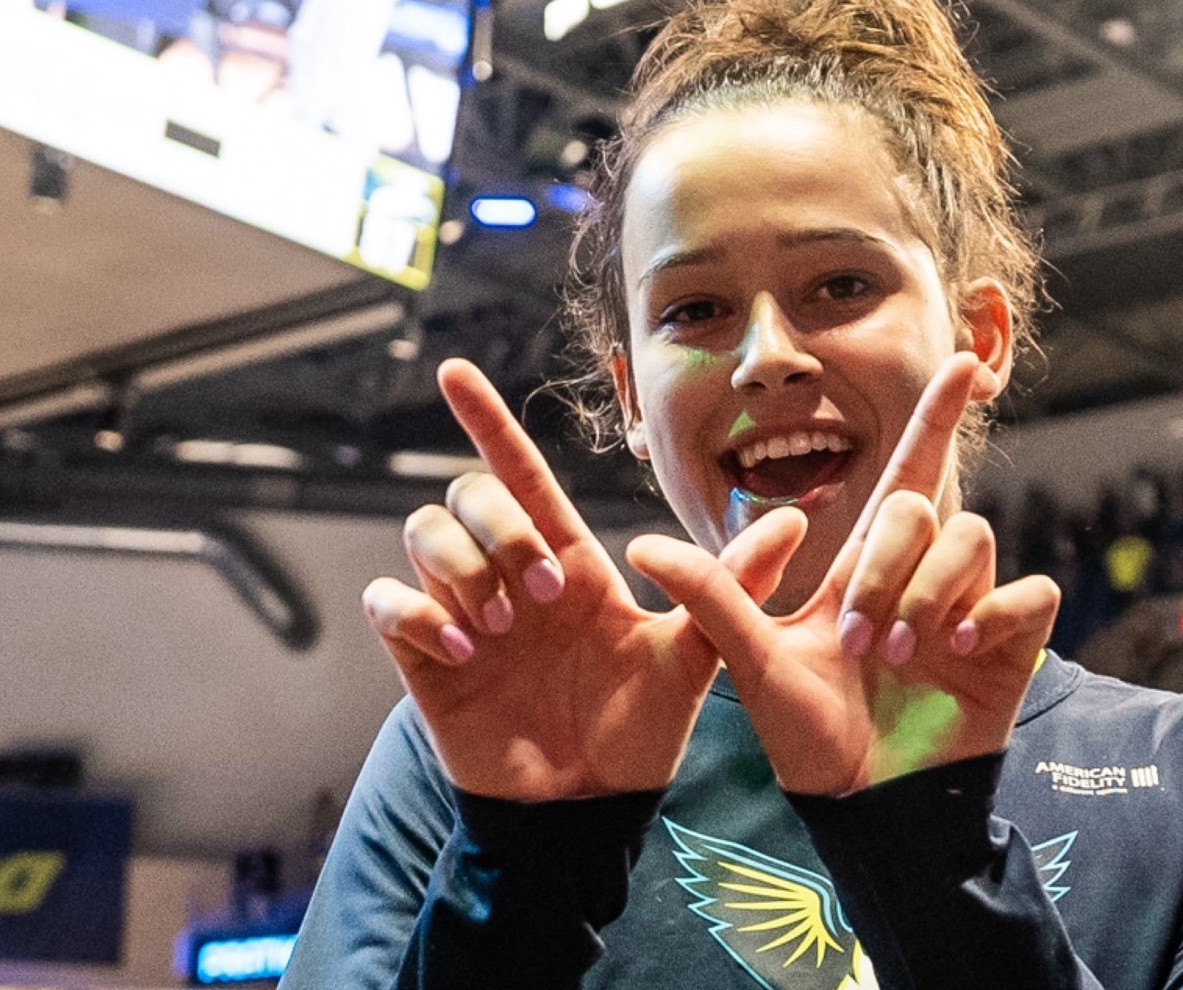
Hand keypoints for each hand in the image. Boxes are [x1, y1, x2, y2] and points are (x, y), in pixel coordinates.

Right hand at [361, 359, 803, 800]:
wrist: (593, 811)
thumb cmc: (640, 733)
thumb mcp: (693, 659)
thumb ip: (730, 587)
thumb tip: (796, 521)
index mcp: (570, 563)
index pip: (524, 473)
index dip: (489, 420)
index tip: (456, 371)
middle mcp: (511, 577)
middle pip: (470, 493)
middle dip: (501, 528)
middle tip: (543, 595)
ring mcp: (463, 615)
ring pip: (423, 532)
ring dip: (462, 565)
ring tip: (501, 627)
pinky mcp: (425, 659)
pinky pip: (386, 600)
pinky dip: (415, 612)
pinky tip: (461, 651)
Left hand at [628, 352, 1058, 794]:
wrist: (863, 810)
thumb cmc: (809, 739)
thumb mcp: (754, 663)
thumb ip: (713, 599)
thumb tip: (639, 545)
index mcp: (866, 567)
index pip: (905, 471)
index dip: (933, 416)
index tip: (959, 360)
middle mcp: (921, 574)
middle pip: (921, 505)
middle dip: (888, 565)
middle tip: (862, 641)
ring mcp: (970, 606)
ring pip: (973, 538)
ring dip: (931, 592)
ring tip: (900, 656)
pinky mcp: (1011, 644)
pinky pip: (1028, 592)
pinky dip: (997, 612)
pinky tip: (963, 648)